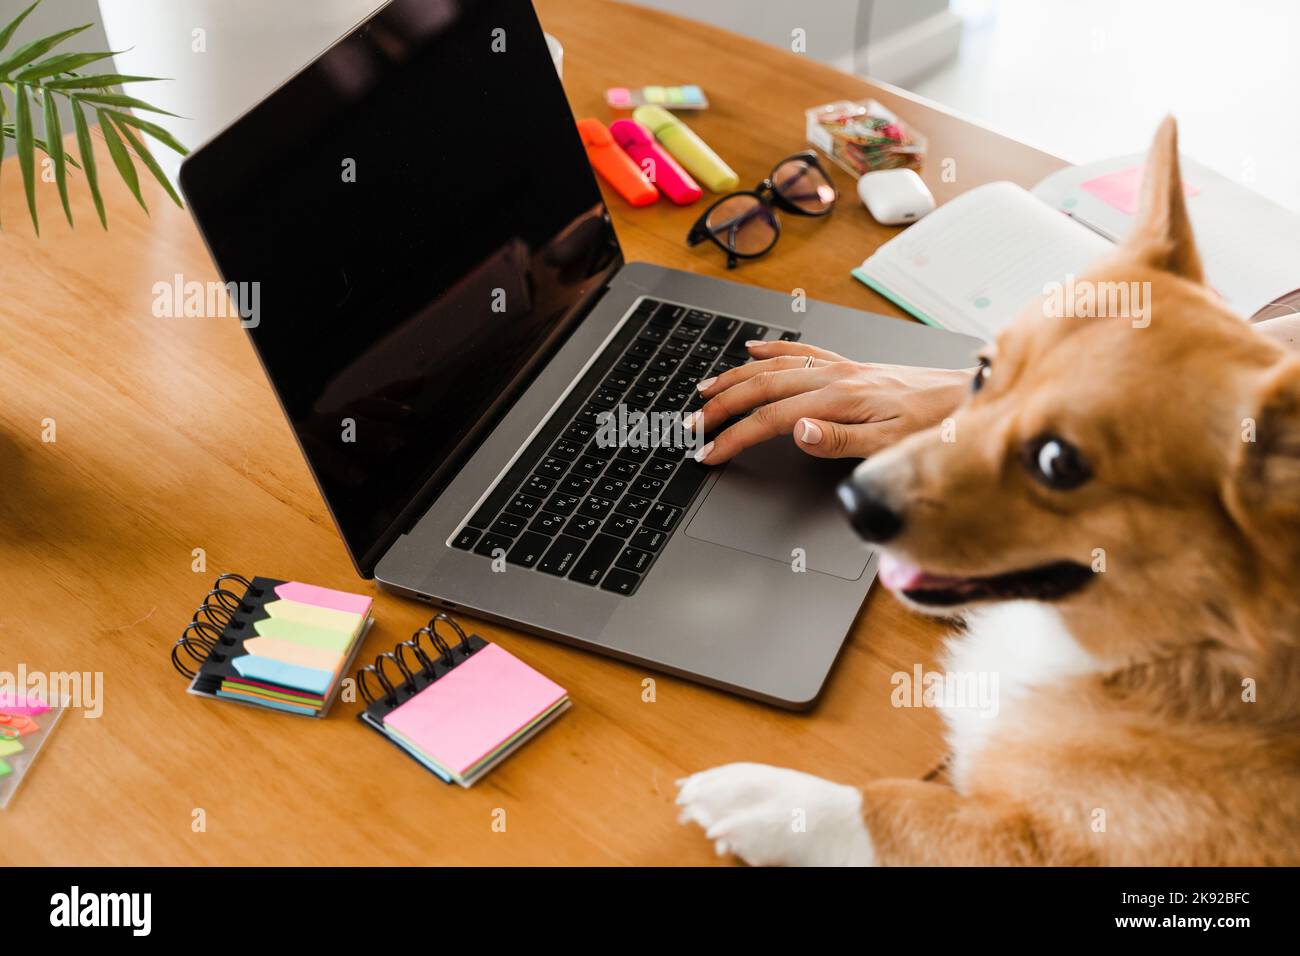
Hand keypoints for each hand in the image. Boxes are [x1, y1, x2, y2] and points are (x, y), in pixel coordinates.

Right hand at [690, 341, 972, 463]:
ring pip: (774, 366)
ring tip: (707, 388)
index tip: (709, 451)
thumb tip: (798, 431)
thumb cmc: (936, 424)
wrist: (969, 398)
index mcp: (840, 399)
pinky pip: (801, 352)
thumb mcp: (891, 445)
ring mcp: (841, 369)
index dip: (733, 436)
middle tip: (693, 423)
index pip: (770, 419)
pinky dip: (772, 351)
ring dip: (736, 377)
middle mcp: (836, 378)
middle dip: (721, 405)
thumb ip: (841, 440)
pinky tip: (754, 350)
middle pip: (762, 388)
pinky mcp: (851, 367)